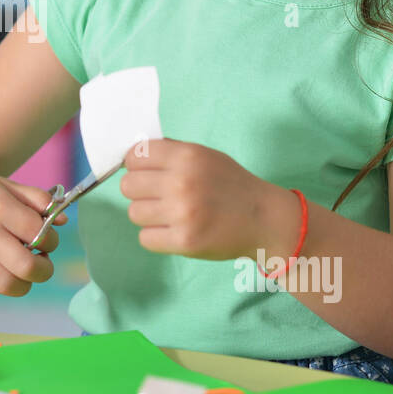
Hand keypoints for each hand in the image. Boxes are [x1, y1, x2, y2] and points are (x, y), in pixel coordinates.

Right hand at [0, 168, 59, 310]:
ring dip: (21, 285)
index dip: (51, 241)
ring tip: (17, 272)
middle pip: (26, 267)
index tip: (44, 240)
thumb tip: (62, 222)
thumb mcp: (8, 186)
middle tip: (38, 262)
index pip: (39, 234)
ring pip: (5, 286)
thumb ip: (39, 200)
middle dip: (43, 269)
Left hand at [119, 138, 274, 260]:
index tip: (148, 174)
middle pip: (128, 185)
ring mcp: (182, 213)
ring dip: (148, 216)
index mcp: (187, 156)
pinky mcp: (184, 241)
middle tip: (159, 197)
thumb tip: (133, 156)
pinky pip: (145, 239)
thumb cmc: (231, 184)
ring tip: (170, 215)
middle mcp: (182, 182)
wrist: (264, 218)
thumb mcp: (205, 156)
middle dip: (140, 192)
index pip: (134, 156)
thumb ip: (172, 152)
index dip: (137, 166)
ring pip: (134, 213)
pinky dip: (157, 237)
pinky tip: (174, 231)